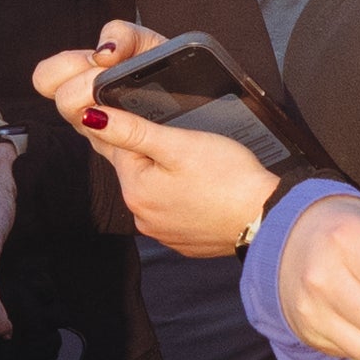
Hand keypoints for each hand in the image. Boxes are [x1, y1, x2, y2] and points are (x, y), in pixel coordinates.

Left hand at [34, 21, 276, 254]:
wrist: (270, 220)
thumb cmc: (228, 179)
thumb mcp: (177, 144)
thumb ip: (131, 130)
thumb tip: (90, 117)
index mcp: (134, 191)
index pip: (120, 149)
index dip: (138, 129)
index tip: (161, 125)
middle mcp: (142, 217)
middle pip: (137, 170)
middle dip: (154, 154)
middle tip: (190, 147)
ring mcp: (164, 233)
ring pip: (156, 191)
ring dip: (168, 176)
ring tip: (200, 168)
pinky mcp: (186, 241)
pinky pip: (175, 211)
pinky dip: (184, 198)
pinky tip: (205, 190)